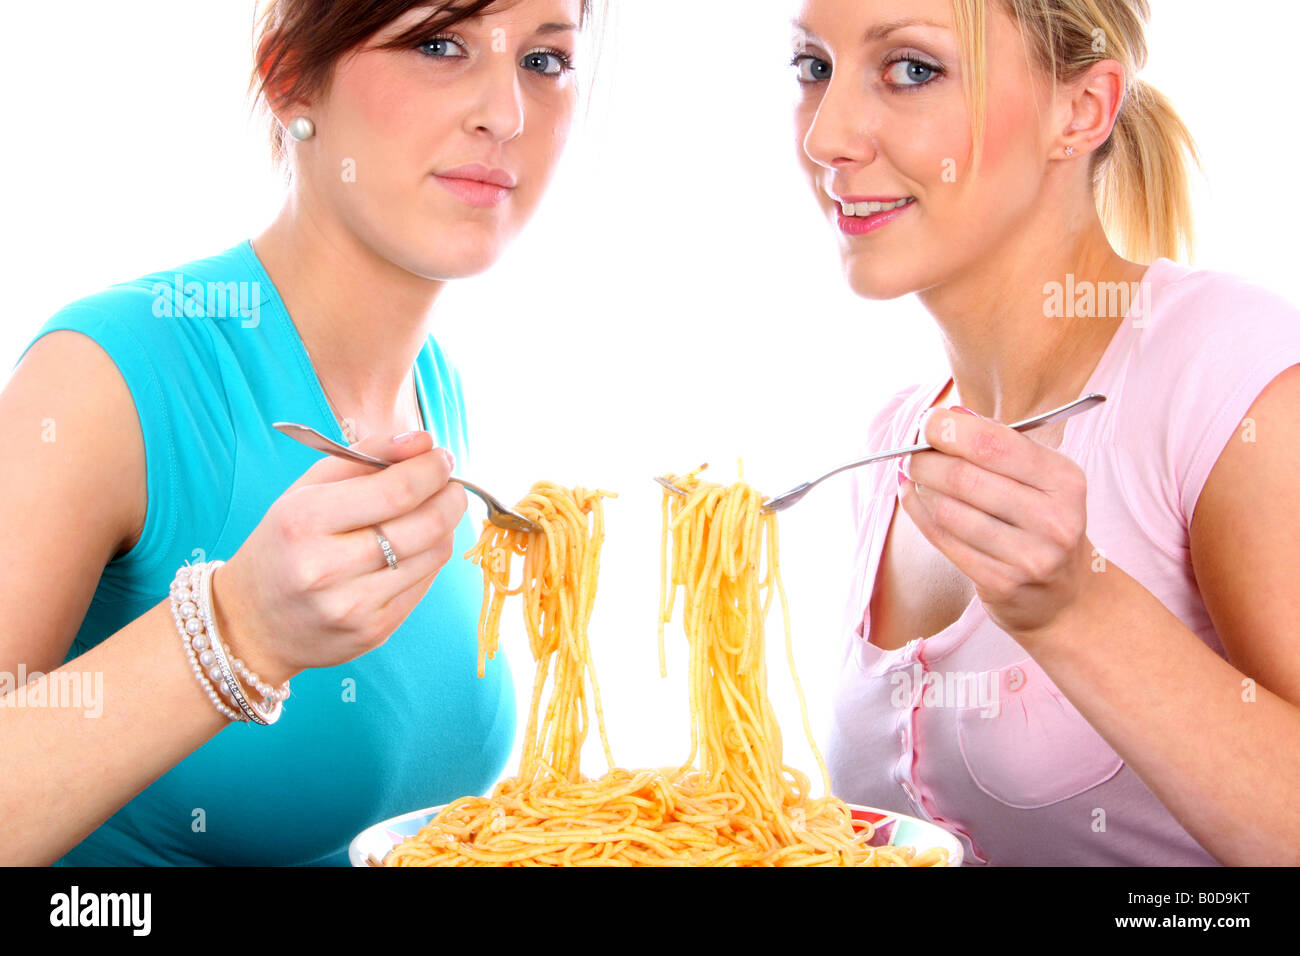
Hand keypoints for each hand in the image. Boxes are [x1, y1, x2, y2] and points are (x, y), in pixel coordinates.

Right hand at [212, 430, 467, 683]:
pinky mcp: (374, 631)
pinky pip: (425, 584)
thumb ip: (366, 456)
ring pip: (434, 554)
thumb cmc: (284, 544)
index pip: (397, 491)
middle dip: (451, 496)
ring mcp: (353, 605)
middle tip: (451, 484)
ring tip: (436, 511)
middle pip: (426, 524)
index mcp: (304, 520)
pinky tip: (417, 545)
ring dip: (446, 526)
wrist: (251, 624)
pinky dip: (430, 557)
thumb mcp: (308, 490)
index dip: (433, 469)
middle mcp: (327, 567)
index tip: (442, 457)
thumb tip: (423, 440)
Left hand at [898, 406, 1094, 642]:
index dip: (950, 429)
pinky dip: (919, 514)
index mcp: (1064, 481)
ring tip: (916, 477)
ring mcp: (1028, 556)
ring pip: (948, 510)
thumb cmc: (1043, 525)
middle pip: (964, 477)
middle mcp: (1052, 519)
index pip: (995, 443)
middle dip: (926, 460)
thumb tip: (949, 416)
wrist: (1064, 599)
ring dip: (921, 488)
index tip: (928, 421)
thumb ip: (999, 445)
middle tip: (913, 454)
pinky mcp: (1001, 583)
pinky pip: (943, 540)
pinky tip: (914, 498)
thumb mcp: (1040, 480)